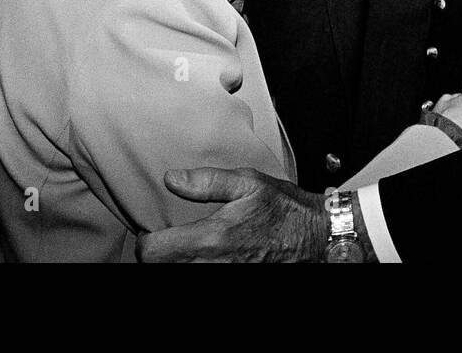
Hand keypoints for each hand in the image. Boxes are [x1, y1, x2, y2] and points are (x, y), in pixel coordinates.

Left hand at [137, 167, 327, 261]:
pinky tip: (203, 257)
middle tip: (167, 239)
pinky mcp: (232, 282)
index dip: (145, 240)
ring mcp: (222, 278)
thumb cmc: (284, 209)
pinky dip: (195, 268)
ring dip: (176, 263)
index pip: (152, 252)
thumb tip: (171, 178)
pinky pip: (200, 277)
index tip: (153, 229)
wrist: (315, 237)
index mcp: (210, 239)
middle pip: (159, 269)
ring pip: (178, 276)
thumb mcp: (249, 183)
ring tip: (184, 248)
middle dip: (158, 254)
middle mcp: (212, 265)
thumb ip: (207, 182)